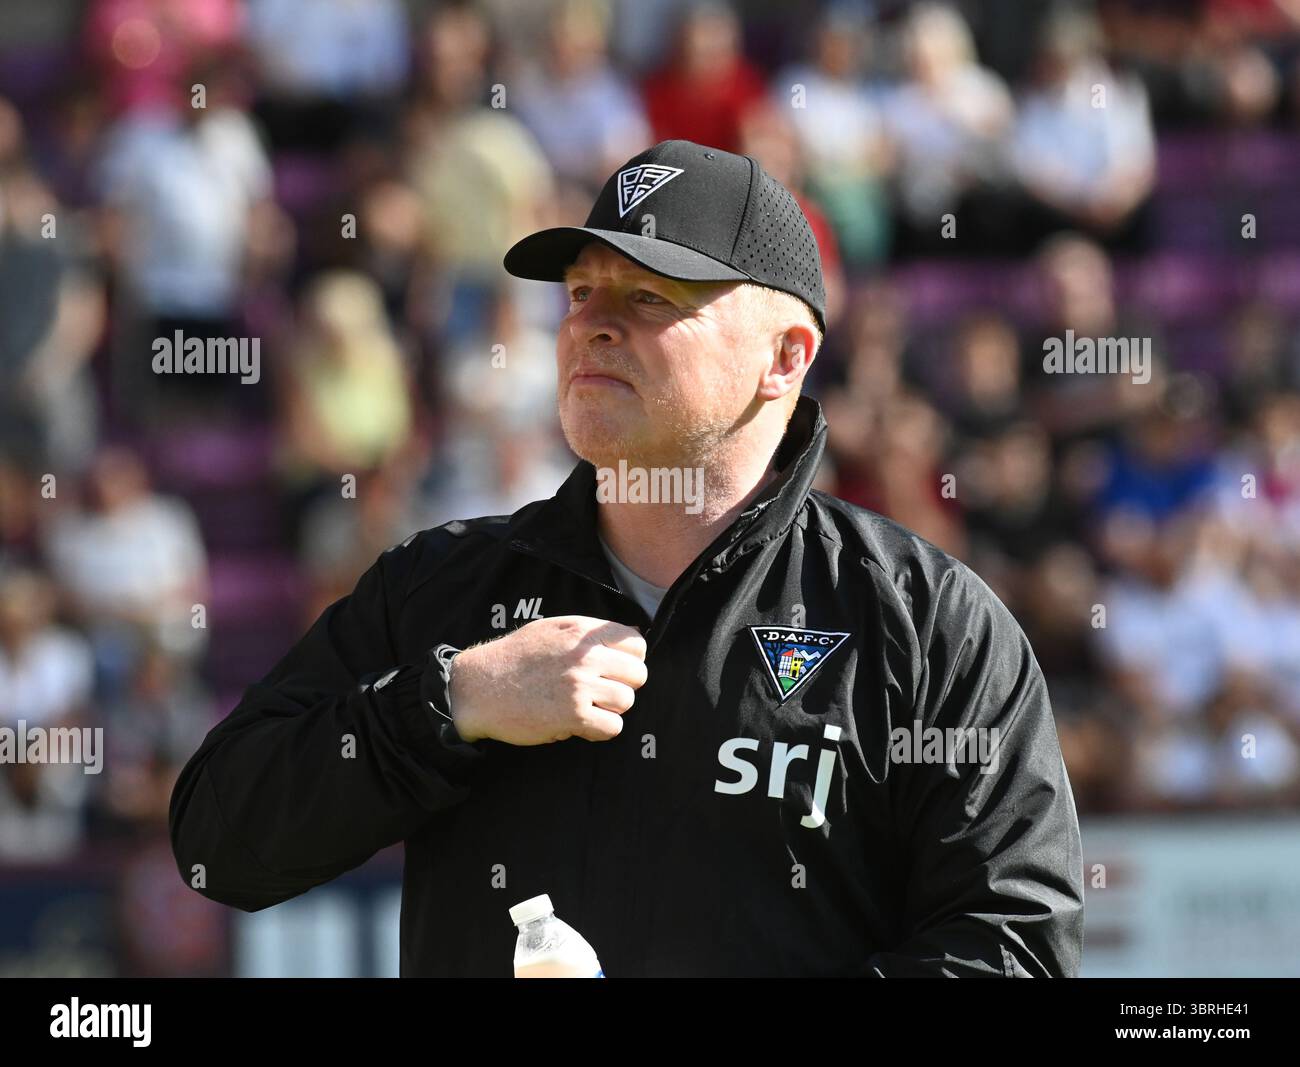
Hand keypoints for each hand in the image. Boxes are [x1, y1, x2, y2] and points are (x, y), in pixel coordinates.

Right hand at [448, 615, 647, 744]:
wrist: (479, 686)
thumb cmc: (516, 658)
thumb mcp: (553, 629)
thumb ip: (593, 632)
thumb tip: (637, 636)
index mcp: (582, 632)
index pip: (636, 643)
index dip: (629, 659)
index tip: (612, 669)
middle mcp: (585, 656)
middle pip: (638, 674)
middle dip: (622, 685)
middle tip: (599, 692)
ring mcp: (579, 686)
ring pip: (627, 701)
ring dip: (610, 709)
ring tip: (585, 707)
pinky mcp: (572, 716)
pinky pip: (612, 727)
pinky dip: (599, 730)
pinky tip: (580, 724)